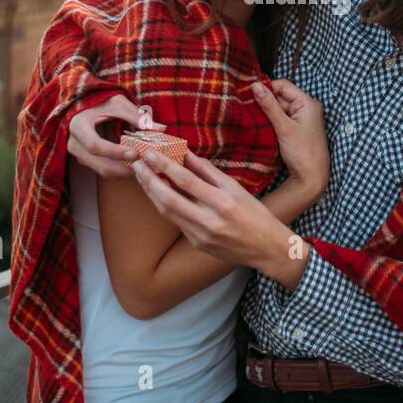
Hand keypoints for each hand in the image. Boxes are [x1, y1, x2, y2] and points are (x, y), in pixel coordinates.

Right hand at [67, 94, 166, 178]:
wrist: (84, 105)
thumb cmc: (100, 101)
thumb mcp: (117, 103)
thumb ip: (136, 116)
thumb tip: (161, 128)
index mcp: (78, 127)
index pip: (95, 146)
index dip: (115, 152)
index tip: (135, 153)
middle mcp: (74, 145)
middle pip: (100, 165)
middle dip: (125, 167)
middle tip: (146, 164)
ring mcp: (79, 155)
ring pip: (103, 171)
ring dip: (125, 171)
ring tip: (145, 166)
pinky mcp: (87, 161)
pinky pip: (104, 169)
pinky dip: (121, 170)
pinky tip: (136, 165)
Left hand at [131, 150, 299, 274]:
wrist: (266, 249)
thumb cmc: (255, 214)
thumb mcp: (235, 188)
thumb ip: (209, 172)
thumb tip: (187, 154)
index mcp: (222, 203)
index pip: (187, 182)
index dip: (166, 166)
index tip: (151, 154)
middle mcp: (209, 221)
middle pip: (169, 199)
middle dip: (149, 181)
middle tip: (136, 165)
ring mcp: (201, 236)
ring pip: (167, 213)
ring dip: (151, 193)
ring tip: (142, 176)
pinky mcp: (197, 244)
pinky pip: (176, 221)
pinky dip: (164, 206)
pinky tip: (157, 193)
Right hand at [251, 80, 327, 200]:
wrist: (312, 177)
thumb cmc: (302, 152)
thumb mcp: (284, 126)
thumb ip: (269, 105)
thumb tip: (256, 85)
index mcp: (308, 103)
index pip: (284, 86)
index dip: (267, 87)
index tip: (249, 93)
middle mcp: (307, 108)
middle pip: (281, 97)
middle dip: (265, 101)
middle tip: (247, 106)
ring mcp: (302, 119)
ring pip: (280, 109)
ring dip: (267, 112)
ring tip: (251, 116)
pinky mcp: (297, 130)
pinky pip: (282, 119)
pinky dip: (272, 121)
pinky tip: (261, 125)